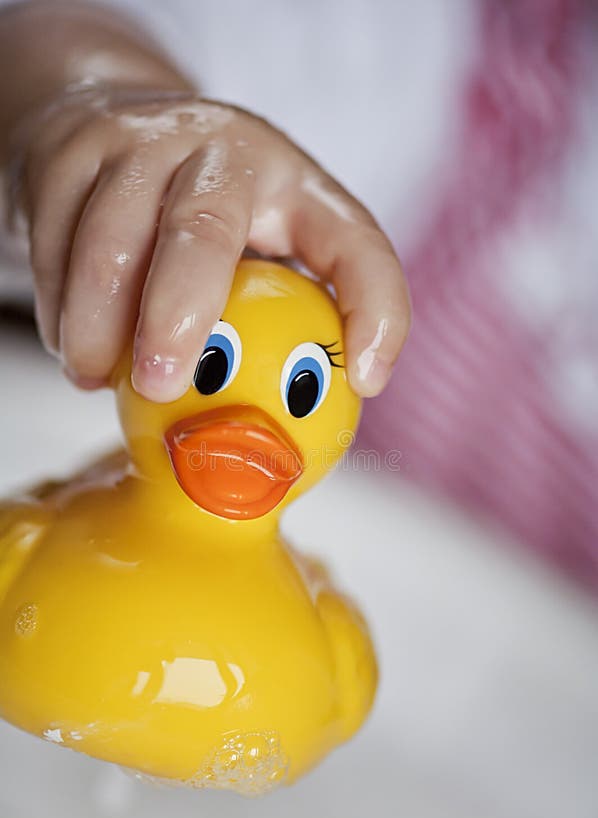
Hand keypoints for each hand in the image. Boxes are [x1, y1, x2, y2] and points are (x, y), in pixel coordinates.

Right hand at [9, 88, 410, 399]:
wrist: (105, 122)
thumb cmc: (202, 217)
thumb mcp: (254, 252)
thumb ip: (270, 318)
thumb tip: (276, 428)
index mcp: (295, 186)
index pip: (357, 242)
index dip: (376, 310)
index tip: (369, 381)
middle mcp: (227, 149)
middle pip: (204, 228)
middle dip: (177, 318)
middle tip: (160, 388)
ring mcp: (143, 143)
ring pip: (109, 246)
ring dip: (96, 331)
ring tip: (97, 378)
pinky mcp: (71, 153)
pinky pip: (53, 247)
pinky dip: (58, 311)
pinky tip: (73, 340)